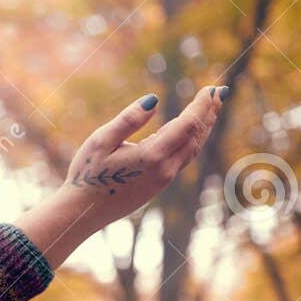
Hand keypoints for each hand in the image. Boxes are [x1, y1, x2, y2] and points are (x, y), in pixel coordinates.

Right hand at [18, 85, 226, 268]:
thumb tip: (154, 99)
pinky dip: (192, 141)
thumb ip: (128, 120)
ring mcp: (163, 179)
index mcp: (152, 156)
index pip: (188, 125)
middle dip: (209, 113)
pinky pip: (183, 159)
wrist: (82, 212)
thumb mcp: (100, 141)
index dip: (201, 105)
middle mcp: (164, 169)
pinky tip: (188, 133)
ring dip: (203, 128)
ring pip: (192, 149)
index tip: (210, 88)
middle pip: (197, 137)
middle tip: (218, 92)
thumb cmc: (87, 174)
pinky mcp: (158, 185)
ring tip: (210, 110)